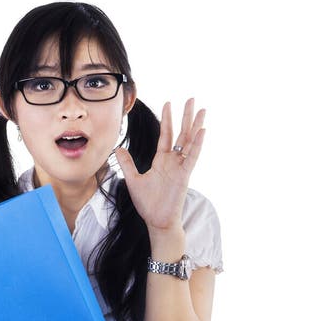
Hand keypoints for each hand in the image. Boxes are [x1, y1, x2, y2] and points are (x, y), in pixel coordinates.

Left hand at [115, 97, 205, 232]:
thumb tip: (117, 149)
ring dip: (195, 126)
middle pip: (181, 134)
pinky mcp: (184, 176)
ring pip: (190, 142)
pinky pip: (192, 157)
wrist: (157, 221)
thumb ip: (127, 164)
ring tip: (201, 110)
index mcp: (161, 161)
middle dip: (185, 117)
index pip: (166, 135)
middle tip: (191, 99)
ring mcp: (180, 167)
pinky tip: (202, 131)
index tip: (168, 103)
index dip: (167, 119)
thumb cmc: (148, 204)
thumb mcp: (133, 180)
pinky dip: (197, 145)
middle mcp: (172, 161)